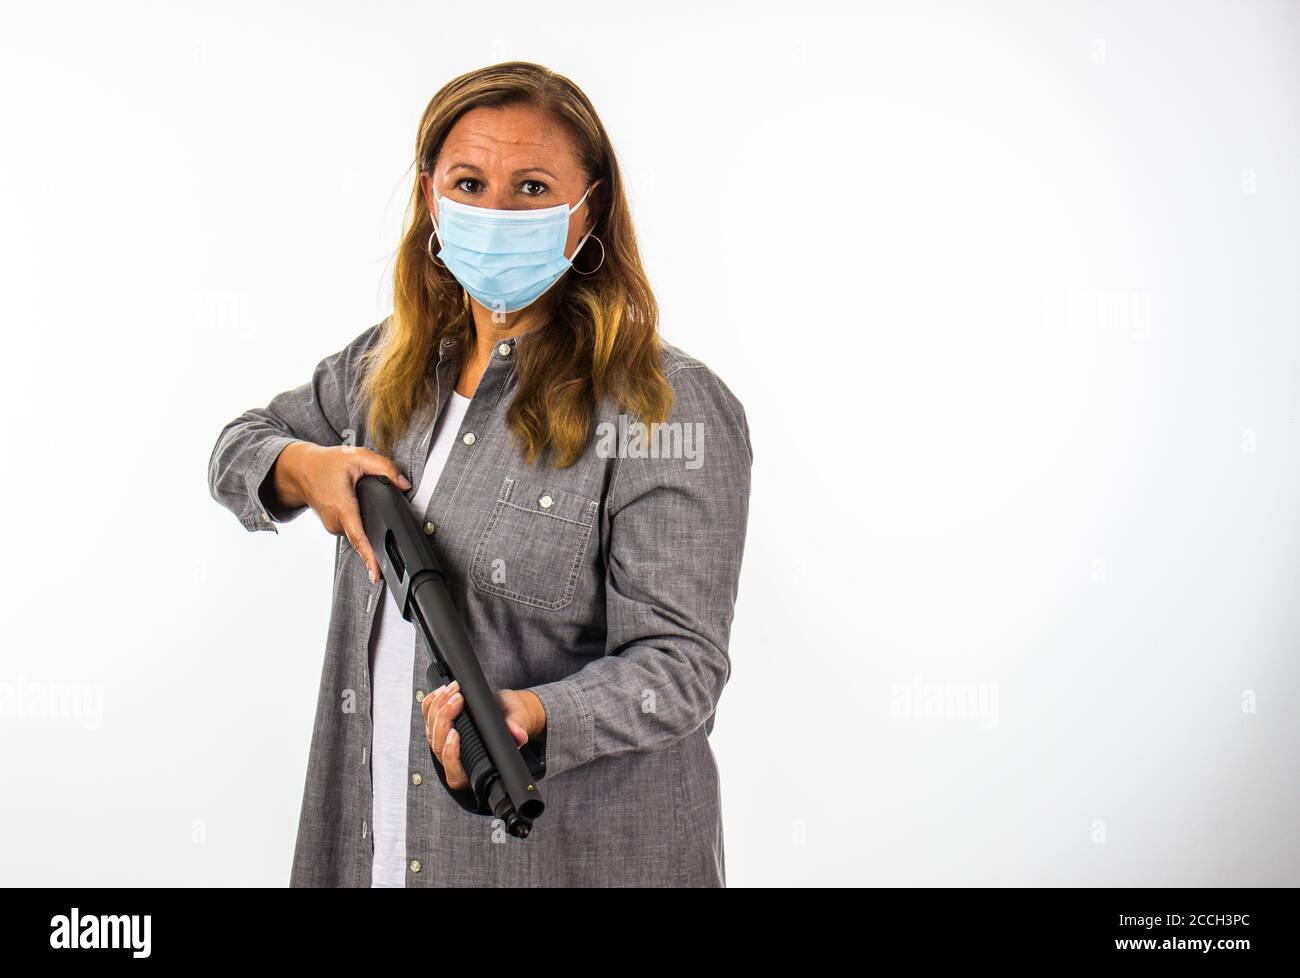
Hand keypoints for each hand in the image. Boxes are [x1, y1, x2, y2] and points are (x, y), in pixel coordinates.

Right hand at [270, 441, 411, 582]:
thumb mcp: (358, 456)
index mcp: (342, 507)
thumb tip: (405, 485)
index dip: (369, 557)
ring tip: (365, 500)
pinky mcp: (334, 527)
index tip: (376, 574)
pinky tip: (360, 508)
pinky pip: (354, 529)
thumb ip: (385, 469)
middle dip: (379, 527)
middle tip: (381, 509)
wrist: (299, 469)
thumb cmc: (325, 463)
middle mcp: (336, 522)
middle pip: (365, 534)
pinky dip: (361, 521)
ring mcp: (334, 527)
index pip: (359, 537)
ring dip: (369, 521)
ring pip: (360, 531)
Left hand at [421, 685, 546, 790]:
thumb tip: (519, 735)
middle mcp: (456, 758)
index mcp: (474, 767)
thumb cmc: (513, 721)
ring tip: (452, 690)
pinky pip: (429, 717)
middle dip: (444, 718)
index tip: (455, 734)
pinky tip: (441, 692)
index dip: (450, 754)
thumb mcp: (519, 722)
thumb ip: (517, 729)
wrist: (510, 710)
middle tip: (458, 699)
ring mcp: (446, 743)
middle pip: (438, 745)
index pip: (454, 769)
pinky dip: (432, 703)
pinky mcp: (442, 727)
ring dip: (438, 707)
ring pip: (431, 730)